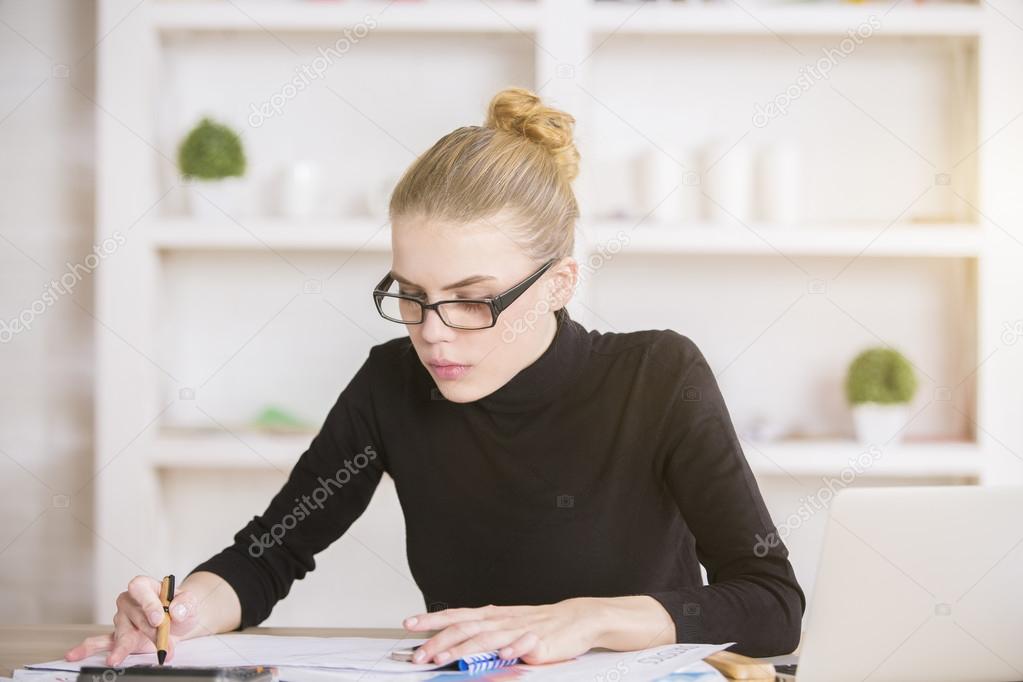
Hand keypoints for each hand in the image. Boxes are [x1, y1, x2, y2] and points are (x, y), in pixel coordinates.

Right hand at [64, 575, 199, 665]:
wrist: (178, 622)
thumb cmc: (180, 608)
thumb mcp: (190, 603)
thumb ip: (186, 604)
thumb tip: (176, 610)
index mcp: (145, 587)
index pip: (139, 588)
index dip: (147, 602)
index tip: (159, 618)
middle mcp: (129, 602)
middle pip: (133, 614)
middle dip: (148, 630)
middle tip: (162, 642)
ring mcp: (122, 620)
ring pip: (121, 631)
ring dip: (124, 646)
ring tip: (115, 659)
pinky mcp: (119, 637)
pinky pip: (102, 642)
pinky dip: (88, 649)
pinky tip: (74, 654)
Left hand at [401, 598, 604, 665]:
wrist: (576, 618)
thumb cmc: (538, 624)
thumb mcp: (504, 624)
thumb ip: (480, 633)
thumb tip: (451, 643)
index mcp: (490, 616)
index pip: (455, 616)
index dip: (431, 620)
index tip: (409, 624)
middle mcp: (500, 621)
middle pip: (464, 629)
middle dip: (438, 642)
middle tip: (419, 655)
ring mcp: (518, 631)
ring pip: (486, 639)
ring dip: (463, 649)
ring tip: (444, 658)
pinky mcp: (539, 642)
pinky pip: (524, 645)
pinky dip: (513, 648)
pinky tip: (505, 654)